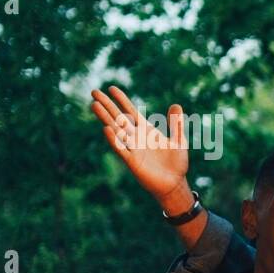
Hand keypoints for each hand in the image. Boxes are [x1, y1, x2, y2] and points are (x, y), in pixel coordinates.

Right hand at [90, 86, 191, 209]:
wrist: (175, 183)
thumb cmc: (177, 163)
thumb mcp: (179, 141)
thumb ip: (176, 124)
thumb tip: (176, 105)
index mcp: (146, 130)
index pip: (130, 111)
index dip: (122, 100)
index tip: (111, 88)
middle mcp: (136, 137)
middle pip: (118, 118)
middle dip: (107, 105)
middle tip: (94, 92)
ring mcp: (133, 148)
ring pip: (116, 130)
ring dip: (106, 118)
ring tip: (94, 105)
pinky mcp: (133, 161)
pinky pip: (121, 148)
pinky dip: (114, 139)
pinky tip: (107, 129)